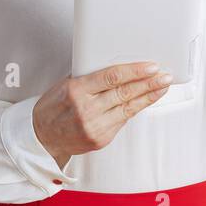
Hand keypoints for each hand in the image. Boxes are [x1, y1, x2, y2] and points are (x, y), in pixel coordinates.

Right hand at [32, 61, 173, 166]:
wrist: (41, 136)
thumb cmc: (54, 106)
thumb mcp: (65, 84)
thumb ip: (90, 78)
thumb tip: (119, 68)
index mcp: (76, 91)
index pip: (111, 77)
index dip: (134, 71)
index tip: (151, 66)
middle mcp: (86, 110)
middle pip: (124, 93)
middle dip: (149, 83)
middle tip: (164, 75)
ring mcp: (94, 127)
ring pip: (128, 108)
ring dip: (148, 96)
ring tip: (162, 86)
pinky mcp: (101, 139)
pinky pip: (123, 120)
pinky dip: (136, 108)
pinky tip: (146, 100)